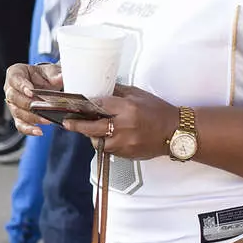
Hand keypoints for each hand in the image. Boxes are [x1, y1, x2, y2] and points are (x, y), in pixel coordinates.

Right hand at [3, 62, 62, 135]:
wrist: (46, 84)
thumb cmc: (45, 75)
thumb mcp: (50, 71)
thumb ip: (55, 74)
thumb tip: (61, 77)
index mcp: (15, 73)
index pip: (15, 79)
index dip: (21, 86)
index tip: (30, 92)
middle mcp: (10, 89)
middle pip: (14, 97)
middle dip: (28, 104)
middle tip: (41, 107)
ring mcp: (13, 104)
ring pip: (17, 112)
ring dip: (31, 117)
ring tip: (46, 121)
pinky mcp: (18, 116)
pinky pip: (20, 124)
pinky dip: (28, 129)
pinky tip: (38, 131)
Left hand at [64, 85, 179, 159]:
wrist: (176, 132)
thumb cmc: (157, 111)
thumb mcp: (137, 95)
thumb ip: (116, 92)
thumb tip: (96, 88)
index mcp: (127, 109)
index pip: (98, 106)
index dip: (85, 106)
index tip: (73, 105)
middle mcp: (125, 127)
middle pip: (92, 128)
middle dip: (77, 125)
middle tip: (66, 123)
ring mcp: (126, 143)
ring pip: (98, 142)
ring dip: (93, 136)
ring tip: (94, 129)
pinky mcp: (127, 154)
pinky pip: (109, 150)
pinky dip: (105, 143)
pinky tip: (109, 136)